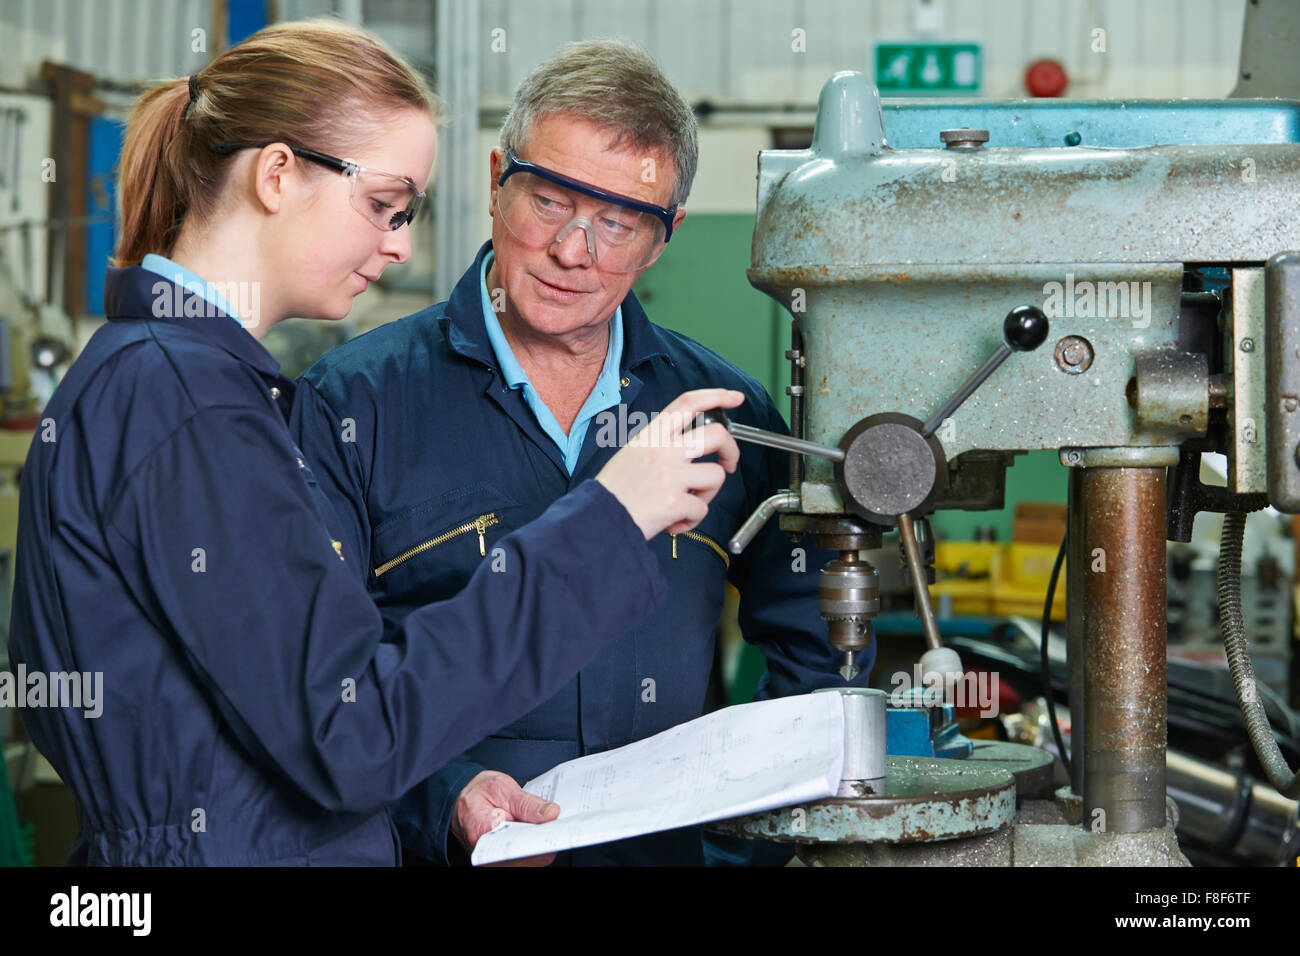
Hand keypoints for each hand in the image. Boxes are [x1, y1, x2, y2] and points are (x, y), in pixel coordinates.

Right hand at [452, 770, 558, 866]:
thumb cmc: (478, 793)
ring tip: (547, 827)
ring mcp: (492, 861)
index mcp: (481, 830)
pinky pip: (523, 861)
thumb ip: (527, 803)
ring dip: (540, 846)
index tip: (555, 827)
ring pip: (527, 862)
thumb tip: (551, 814)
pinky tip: (540, 833)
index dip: (539, 838)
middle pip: (524, 858)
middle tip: (557, 825)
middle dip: (542, 842)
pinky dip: (534, 849)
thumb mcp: (501, 788)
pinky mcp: (500, 862)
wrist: (461, 803)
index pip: (516, 843)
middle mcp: (485, 853)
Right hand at [595, 388, 743, 538]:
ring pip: (716, 475)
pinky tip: (675, 523)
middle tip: (727, 464)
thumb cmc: (614, 489)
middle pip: (718, 434)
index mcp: (653, 435)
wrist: (598, 517)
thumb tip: (689, 448)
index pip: (689, 403)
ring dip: (708, 495)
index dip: (717, 396)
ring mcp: (671, 474)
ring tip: (688, 504)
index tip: (735, 398)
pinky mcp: (675, 501)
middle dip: (732, 450)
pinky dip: (691, 521)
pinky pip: (701, 510)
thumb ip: (661, 445)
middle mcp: (664, 449)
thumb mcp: (633, 452)